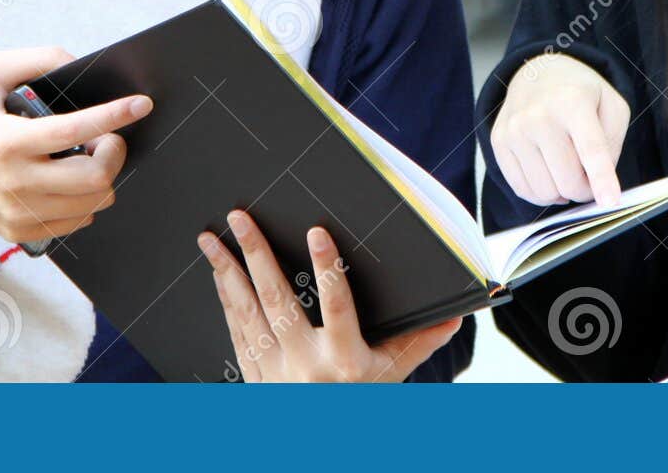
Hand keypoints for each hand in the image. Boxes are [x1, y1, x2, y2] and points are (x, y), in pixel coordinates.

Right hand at [0, 47, 151, 244]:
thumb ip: (39, 61)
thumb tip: (81, 65)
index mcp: (5, 141)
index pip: (73, 132)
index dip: (114, 116)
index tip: (141, 104)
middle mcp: (12, 183)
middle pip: (93, 178)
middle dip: (113, 152)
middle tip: (107, 137)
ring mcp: (15, 213)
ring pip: (91, 204)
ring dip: (103, 177)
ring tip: (86, 156)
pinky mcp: (16, 231)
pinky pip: (74, 223)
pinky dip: (86, 201)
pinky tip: (73, 181)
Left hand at [199, 209, 461, 381]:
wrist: (322, 452)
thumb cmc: (359, 402)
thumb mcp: (393, 374)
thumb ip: (419, 341)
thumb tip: (455, 315)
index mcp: (345, 360)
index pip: (338, 306)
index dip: (328, 268)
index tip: (318, 232)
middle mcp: (306, 366)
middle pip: (278, 302)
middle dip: (256, 255)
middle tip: (240, 218)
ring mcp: (274, 373)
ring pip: (247, 313)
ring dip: (226, 272)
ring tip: (211, 239)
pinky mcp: (253, 378)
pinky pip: (236, 332)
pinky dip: (226, 300)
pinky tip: (218, 273)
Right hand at [490, 53, 628, 206]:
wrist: (538, 73)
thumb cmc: (580, 95)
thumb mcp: (612, 106)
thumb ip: (613, 144)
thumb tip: (597, 183)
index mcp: (573, 102)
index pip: (590, 148)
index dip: (601, 178)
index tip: (610, 201)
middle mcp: (539, 115)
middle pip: (568, 181)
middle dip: (585, 190)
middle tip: (589, 178)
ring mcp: (514, 129)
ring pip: (545, 192)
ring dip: (562, 192)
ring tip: (568, 171)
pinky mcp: (499, 142)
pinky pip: (522, 190)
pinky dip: (541, 193)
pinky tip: (549, 174)